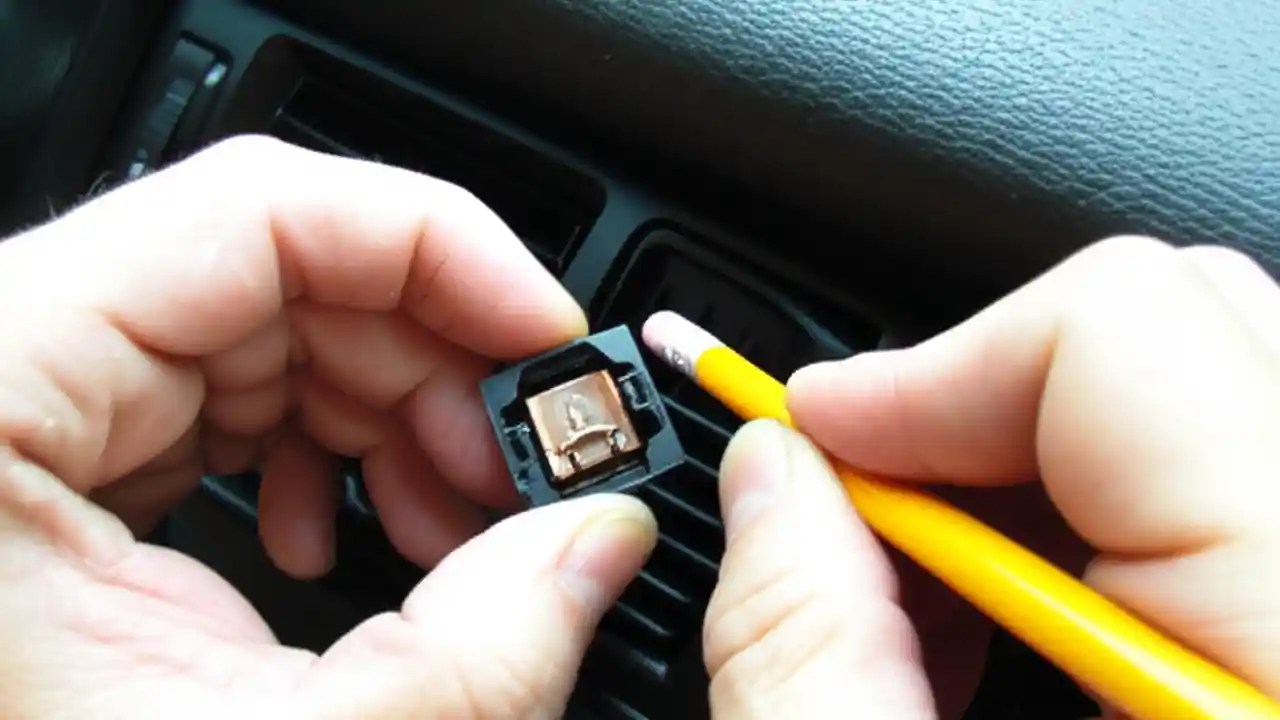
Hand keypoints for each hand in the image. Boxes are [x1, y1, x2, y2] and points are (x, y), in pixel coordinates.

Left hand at [0, 136, 656, 718]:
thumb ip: (485, 648)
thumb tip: (602, 536)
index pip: (249, 213)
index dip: (437, 255)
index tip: (548, 341)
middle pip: (271, 269)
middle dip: (432, 363)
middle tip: (528, 470)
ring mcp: (14, 410)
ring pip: (258, 324)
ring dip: (387, 414)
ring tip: (454, 529)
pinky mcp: (44, 454)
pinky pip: (215, 391)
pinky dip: (317, 447)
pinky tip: (344, 541)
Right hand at [702, 237, 1279, 717]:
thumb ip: (809, 655)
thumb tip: (769, 475)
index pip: (1122, 336)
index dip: (934, 366)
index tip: (819, 429)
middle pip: (1174, 335)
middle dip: (974, 399)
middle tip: (861, 493)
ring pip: (1195, 393)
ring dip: (1020, 462)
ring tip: (924, 586)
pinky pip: (1222, 476)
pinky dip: (1087, 516)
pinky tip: (1013, 617)